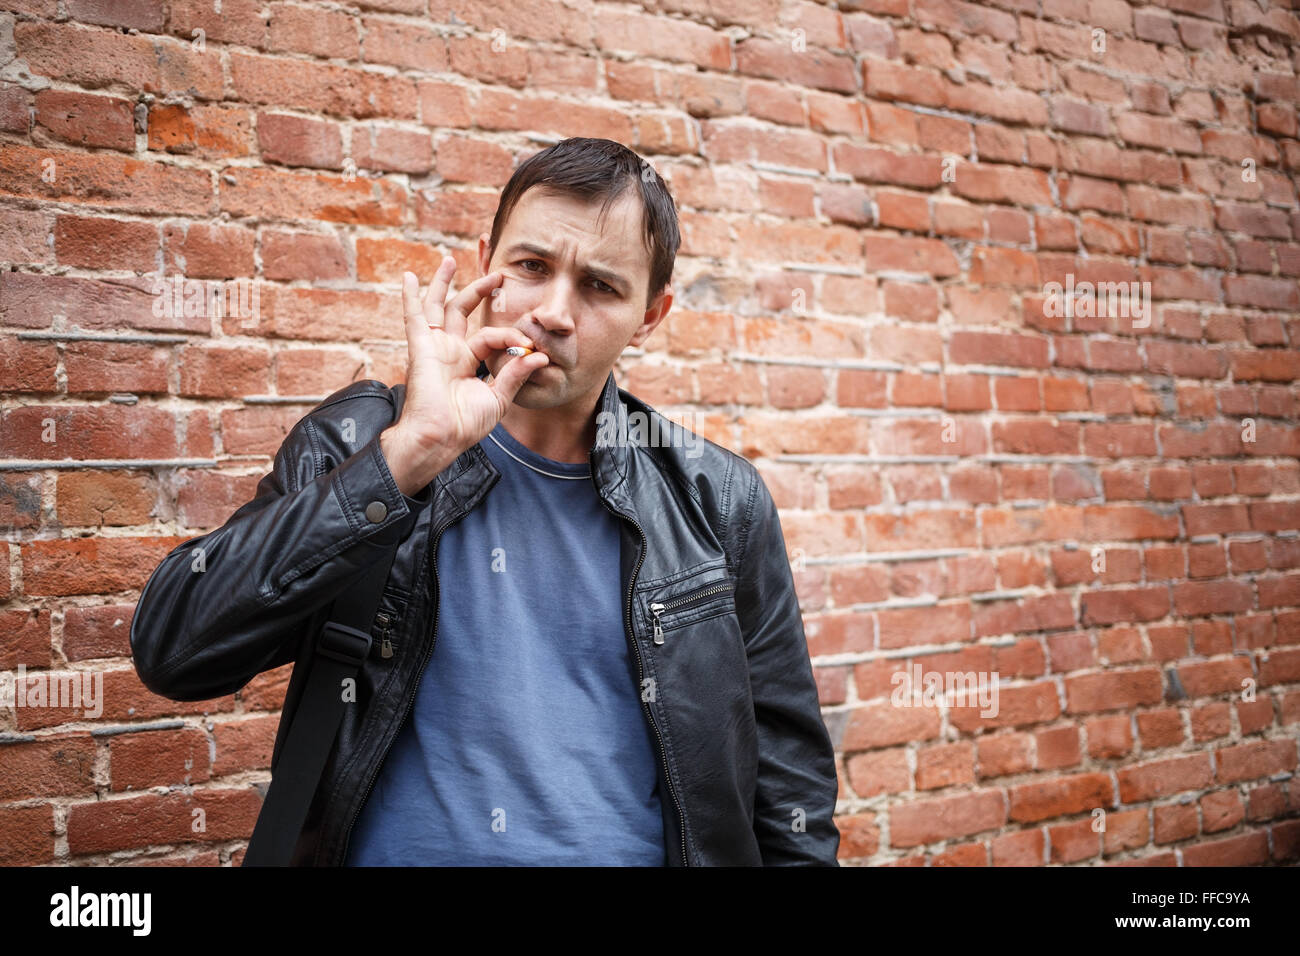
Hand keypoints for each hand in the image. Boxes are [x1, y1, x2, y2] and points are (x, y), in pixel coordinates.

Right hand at [381, 256, 548, 495]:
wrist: (442, 437)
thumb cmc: (466, 424)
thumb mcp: (499, 398)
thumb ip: (515, 375)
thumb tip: (539, 356)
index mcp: (468, 361)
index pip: (491, 336)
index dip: (509, 336)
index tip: (529, 345)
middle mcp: (450, 350)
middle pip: (462, 312)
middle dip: (478, 291)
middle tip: (498, 274)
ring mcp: (435, 346)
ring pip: (439, 307)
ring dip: (443, 283)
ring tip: (450, 260)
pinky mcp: (422, 347)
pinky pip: (415, 317)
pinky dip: (411, 297)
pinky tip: (410, 278)